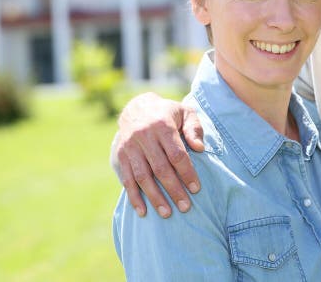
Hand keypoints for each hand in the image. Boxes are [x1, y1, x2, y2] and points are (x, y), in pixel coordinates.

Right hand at [114, 92, 204, 217]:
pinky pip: (127, 179)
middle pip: (160, 168)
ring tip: (167, 213)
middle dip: (173, 189)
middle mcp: (144, 135)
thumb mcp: (185, 112)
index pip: (176, 154)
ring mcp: (130, 146)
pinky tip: (142, 212)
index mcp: (162, 125)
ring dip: (154, 197)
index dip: (186, 172)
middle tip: (185, 207)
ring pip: (142, 176)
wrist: (136, 107)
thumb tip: (199, 149)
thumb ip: (194, 128)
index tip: (196, 189)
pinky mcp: (121, 155)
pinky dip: (134, 197)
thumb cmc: (167, 113)